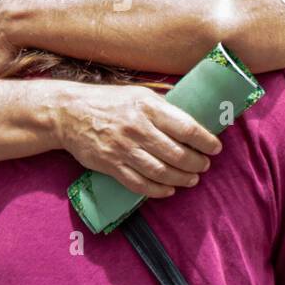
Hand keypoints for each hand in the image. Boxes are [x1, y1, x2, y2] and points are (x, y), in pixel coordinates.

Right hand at [54, 83, 221, 197]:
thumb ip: (163, 107)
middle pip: (177, 153)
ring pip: (161, 172)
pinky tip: (168, 190)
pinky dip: (158, 190)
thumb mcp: (138, 94)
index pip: (186, 128)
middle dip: (196, 163)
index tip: (215, 147)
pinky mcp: (111, 165)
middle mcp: (137, 128)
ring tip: (191, 179)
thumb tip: (192, 120)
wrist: (69, 113)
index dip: (205, 141)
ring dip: (181, 179)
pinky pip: (140, 184)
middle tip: (204, 165)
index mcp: (148, 107)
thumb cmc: (108, 101)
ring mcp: (123, 149)